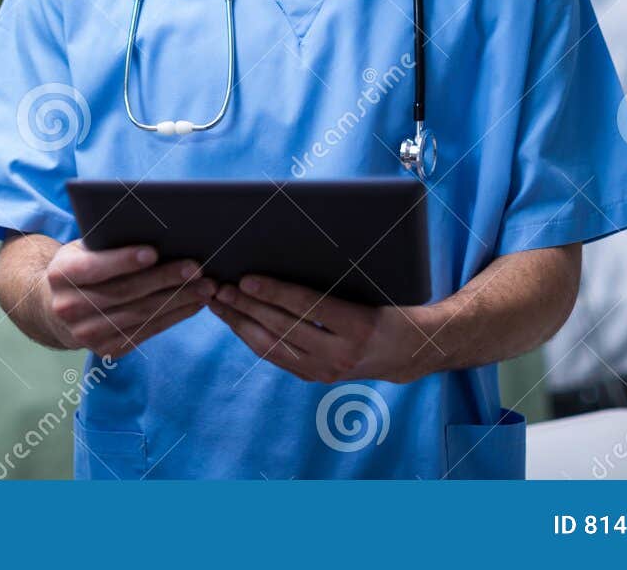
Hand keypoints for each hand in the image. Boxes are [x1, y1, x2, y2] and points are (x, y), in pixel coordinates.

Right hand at [41, 240, 216, 357]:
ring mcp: (87, 334)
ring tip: (205, 286)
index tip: (153, 252)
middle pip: (125, 292)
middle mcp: (69, 308)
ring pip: (140, 314)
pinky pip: (146, 331)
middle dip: (164, 279)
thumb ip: (108, 243)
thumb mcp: (83, 249)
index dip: (123, 260)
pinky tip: (194, 303)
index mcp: (61, 275)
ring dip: (178, 300)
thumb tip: (157, 231)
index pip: (94, 268)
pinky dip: (174, 316)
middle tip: (196, 268)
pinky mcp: (107, 350)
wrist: (54, 307)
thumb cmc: (80, 266)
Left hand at [209, 275, 431, 383]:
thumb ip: (338, 275)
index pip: (308, 306)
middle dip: (248, 306)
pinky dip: (252, 338)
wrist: (407, 351)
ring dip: (241, 323)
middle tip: (221, 286)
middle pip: (284, 327)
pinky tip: (235, 321)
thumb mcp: (374, 286)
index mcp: (360, 325)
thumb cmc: (391, 305)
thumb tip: (290, 248)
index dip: (275, 292)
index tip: (247, 278)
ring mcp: (327, 371)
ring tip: (219, 302)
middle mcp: (342, 354)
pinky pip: (276, 357)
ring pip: (273, 346)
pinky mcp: (315, 377)